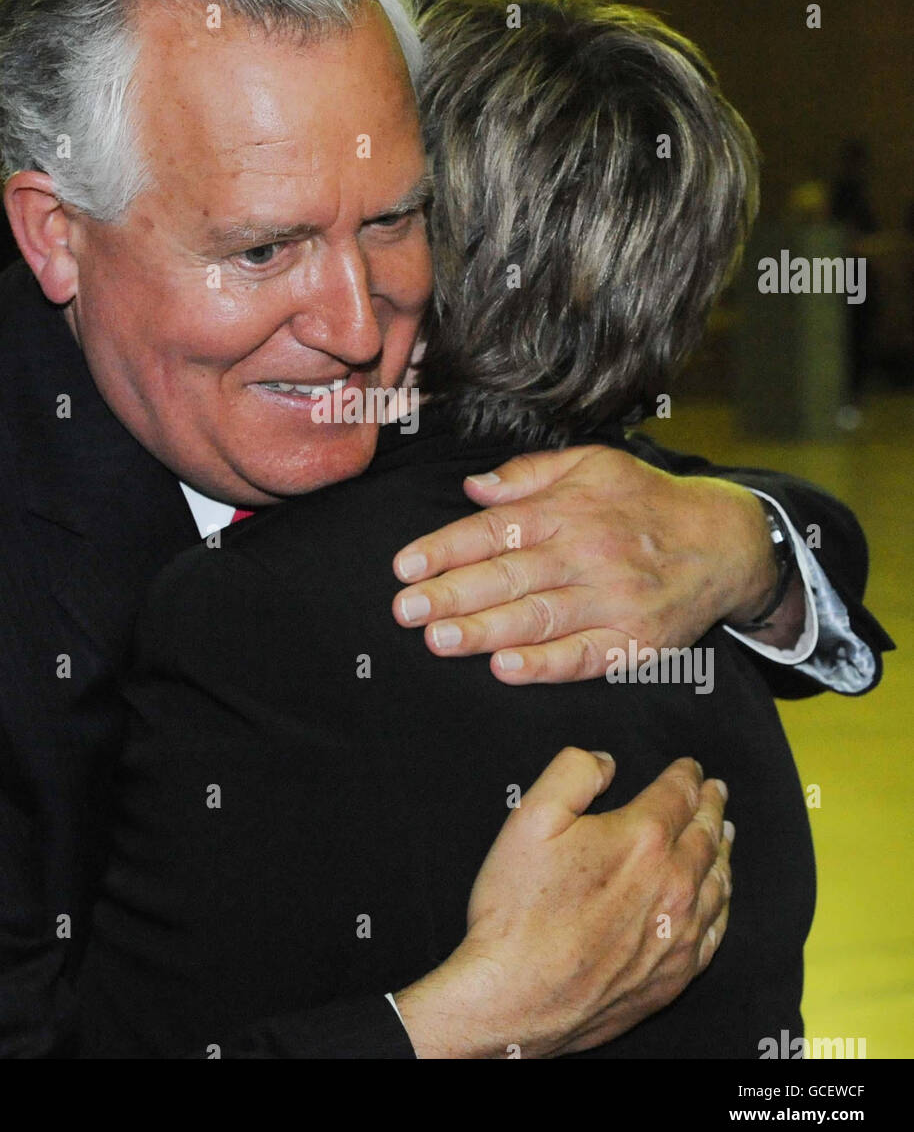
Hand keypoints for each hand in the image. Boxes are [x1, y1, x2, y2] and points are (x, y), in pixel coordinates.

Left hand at [391, 444, 802, 682]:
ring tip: (439, 640)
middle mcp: (586, 552)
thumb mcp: (592, 464)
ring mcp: (612, 598)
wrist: (727, 540)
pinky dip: (544, 664)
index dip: (445, 549)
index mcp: (567, 509)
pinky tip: (506, 667)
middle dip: (451, 594)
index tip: (404, 567)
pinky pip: (583, 656)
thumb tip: (474, 488)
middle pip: (508, 574)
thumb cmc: (646, 500)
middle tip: (405, 611)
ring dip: (484, 631)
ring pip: (538, 617)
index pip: (494, 529)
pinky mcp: (634, 639)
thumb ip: (529, 475)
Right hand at [393, 748, 732, 1058]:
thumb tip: (607, 762)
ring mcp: (679, 935)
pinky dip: (722, 905)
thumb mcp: (531, 817)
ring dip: (723, 852)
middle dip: (712, 807)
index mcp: (641, 840)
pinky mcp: (674, 976)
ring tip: (724, 834)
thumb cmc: (518, 909)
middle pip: (706, 835)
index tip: (690, 766)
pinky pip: (715, 932)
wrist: (515, 998)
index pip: (678, 795)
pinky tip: (717, 897)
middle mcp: (672, 885)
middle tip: (716, 790)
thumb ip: (573, 772)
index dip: (686, 774)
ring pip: (717, 882)